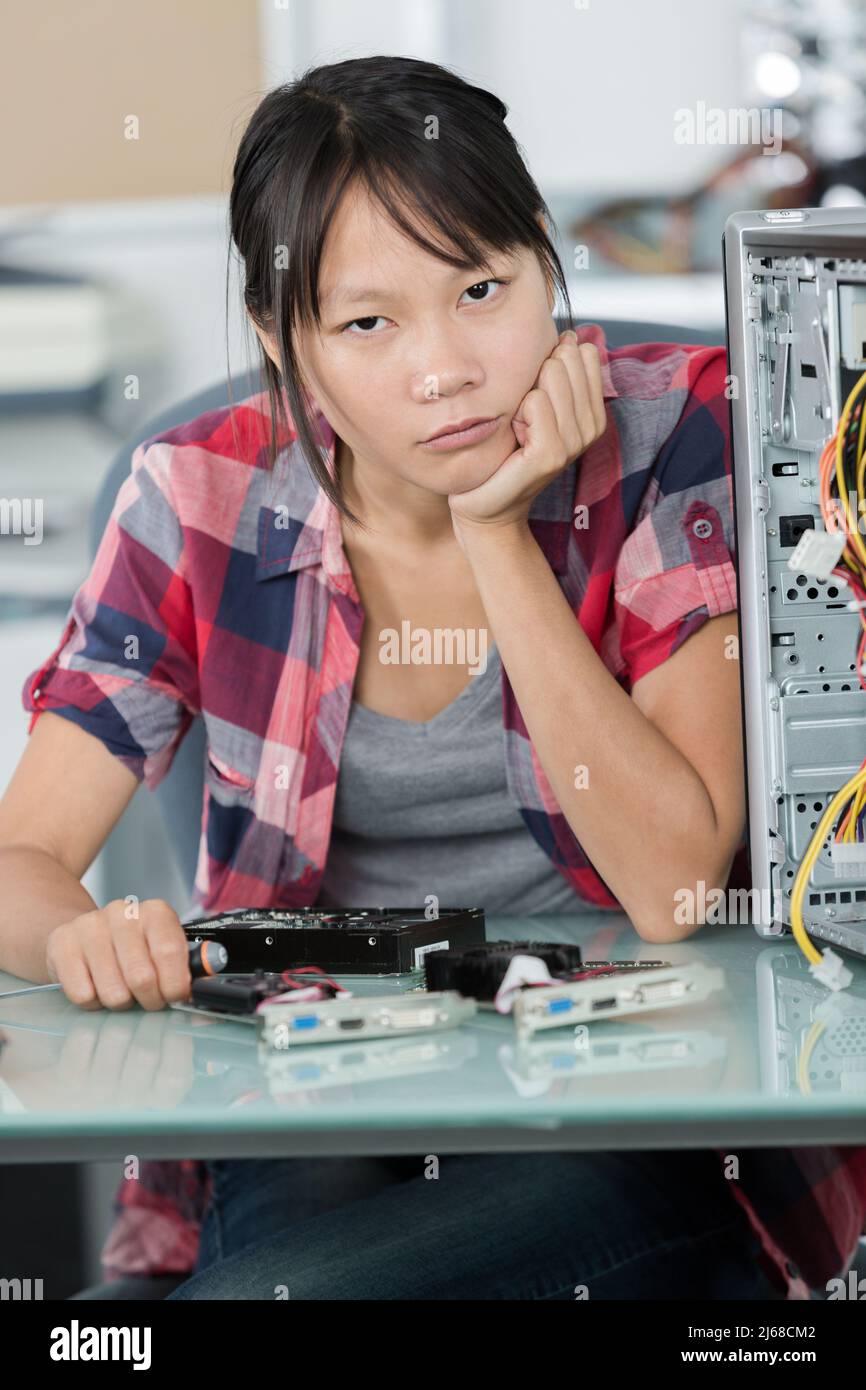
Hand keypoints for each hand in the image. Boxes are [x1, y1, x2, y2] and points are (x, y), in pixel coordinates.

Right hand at [46, 898, 190, 1010]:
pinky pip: (83, 994)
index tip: (175, 998)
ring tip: (122, 991)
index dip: (175, 984)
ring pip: (113, 991)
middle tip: (148, 1000)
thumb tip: (209, 970)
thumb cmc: (133, 950)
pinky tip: (96, 986)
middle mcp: (122, 913)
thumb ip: (188, 963)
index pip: (170, 951)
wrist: (85, 936)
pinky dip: (94, 1002)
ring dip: (121, 1002)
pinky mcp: (61, 944)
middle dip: (150, 999)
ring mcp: (89, 926)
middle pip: (141, 976)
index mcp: (155, 912)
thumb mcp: (163, 949)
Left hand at [448, 329, 606, 539]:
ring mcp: (574, 443)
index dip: (550, 366)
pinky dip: (516, 415)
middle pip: (564, 361)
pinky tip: (515, 440)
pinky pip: (534, 402)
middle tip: (524, 419)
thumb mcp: (535, 407)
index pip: (583, 354)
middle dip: (534, 381)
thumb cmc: (505, 451)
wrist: (487, 503)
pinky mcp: (550, 455)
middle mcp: (590, 428)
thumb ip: (555, 375)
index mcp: (593, 413)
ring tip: (519, 431)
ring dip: (523, 400)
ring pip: (549, 377)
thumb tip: (568, 335)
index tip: (536, 401)